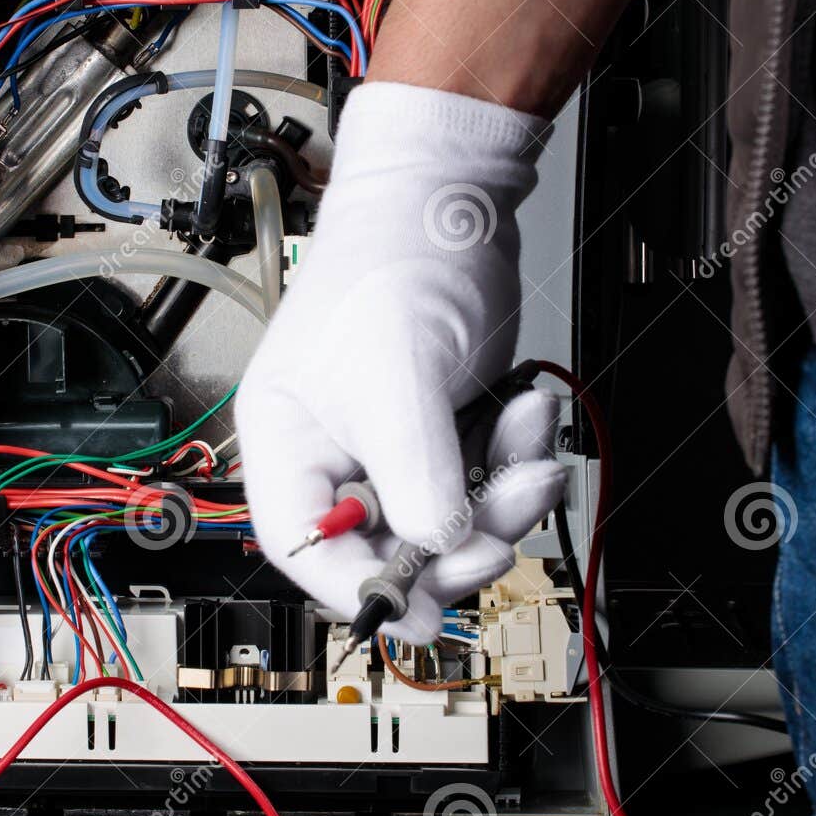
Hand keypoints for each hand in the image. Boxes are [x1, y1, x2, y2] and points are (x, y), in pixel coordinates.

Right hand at [238, 83, 567, 642]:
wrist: (450, 196)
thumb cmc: (390, 262)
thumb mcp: (396, 381)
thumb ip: (415, 478)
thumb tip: (438, 553)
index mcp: (287, 442)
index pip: (304, 547)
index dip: (358, 590)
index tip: (414, 618)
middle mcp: (337, 452)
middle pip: (388, 545)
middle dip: (456, 541)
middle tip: (496, 536)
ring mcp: (396, 442)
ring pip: (451, 516)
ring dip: (504, 491)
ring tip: (528, 437)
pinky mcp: (447, 428)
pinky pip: (485, 476)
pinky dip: (517, 454)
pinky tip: (528, 409)